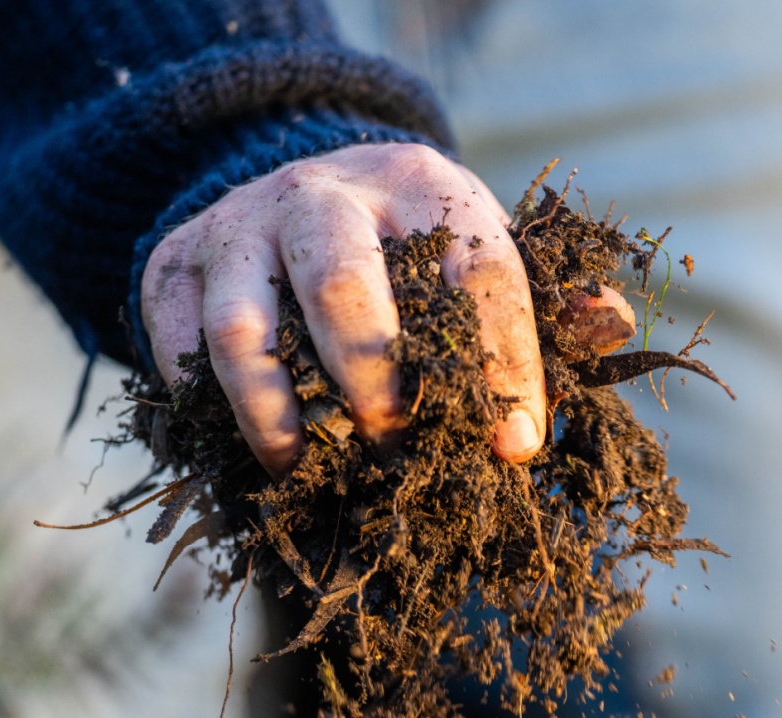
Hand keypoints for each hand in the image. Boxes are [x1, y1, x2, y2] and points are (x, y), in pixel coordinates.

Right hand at [141, 143, 546, 472]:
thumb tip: (607, 322)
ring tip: (308, 468)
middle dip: (374, 381)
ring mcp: (240, 226)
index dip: (504, 362)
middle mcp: (324, 191)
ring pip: (242, 329)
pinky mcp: (174, 265)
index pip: (478, 271)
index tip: (516, 445)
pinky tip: (255, 456)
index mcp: (424, 184)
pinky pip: (179, 352)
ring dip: (277, 416)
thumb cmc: (409, 249)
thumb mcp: (478, 249)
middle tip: (396, 444)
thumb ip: (547, 297)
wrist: (290, 190)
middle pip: (342, 283)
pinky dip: (212, 415)